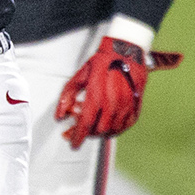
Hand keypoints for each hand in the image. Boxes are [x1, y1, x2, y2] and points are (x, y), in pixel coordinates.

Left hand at [55, 38, 182, 149]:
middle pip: (97, 130)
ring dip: (100, 132)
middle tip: (80, 128)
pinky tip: (107, 123)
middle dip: (87, 133)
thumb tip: (59, 116)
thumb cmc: (103, 61)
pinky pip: (124, 126)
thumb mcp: (80, 75)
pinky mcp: (135, 106)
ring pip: (111, 130)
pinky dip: (114, 129)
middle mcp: (113, 103)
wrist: (127, 51)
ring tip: (93, 123)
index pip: (84, 124)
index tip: (72, 143)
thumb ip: (67, 96)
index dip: (77, 137)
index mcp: (97, 95)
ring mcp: (126, 106)